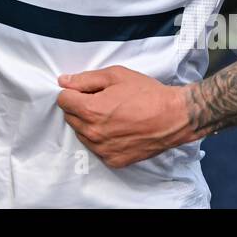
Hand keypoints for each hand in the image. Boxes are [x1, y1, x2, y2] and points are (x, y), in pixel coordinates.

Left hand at [56, 65, 196, 168]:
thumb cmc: (146, 93)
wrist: (174, 117)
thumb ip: (86, 79)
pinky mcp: (113, 160)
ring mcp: (103, 150)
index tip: (87, 90)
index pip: (63, 100)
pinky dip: (101, 138)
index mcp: (90, 110)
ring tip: (112, 115)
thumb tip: (63, 81)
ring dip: (89, 123)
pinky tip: (118, 129)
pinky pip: (96, 148)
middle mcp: (93, 133)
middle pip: (70, 117)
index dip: (73, 92)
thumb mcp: (115, 75)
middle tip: (102, 100)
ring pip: (82, 134)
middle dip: (80, 107)